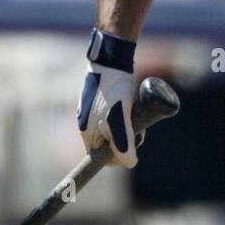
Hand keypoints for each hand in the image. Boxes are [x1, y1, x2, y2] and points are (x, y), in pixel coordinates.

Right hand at [77, 30, 140, 167]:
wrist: (112, 61)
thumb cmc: (112, 89)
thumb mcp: (119, 118)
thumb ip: (123, 141)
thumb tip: (129, 163)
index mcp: (86, 133)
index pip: (100, 159)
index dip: (117, 158)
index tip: (131, 150)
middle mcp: (88, 126)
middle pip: (110, 145)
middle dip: (126, 141)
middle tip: (138, 129)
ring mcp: (94, 115)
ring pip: (116, 132)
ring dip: (129, 129)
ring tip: (137, 116)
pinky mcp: (103, 104)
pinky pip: (117, 119)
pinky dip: (127, 118)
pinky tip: (134, 108)